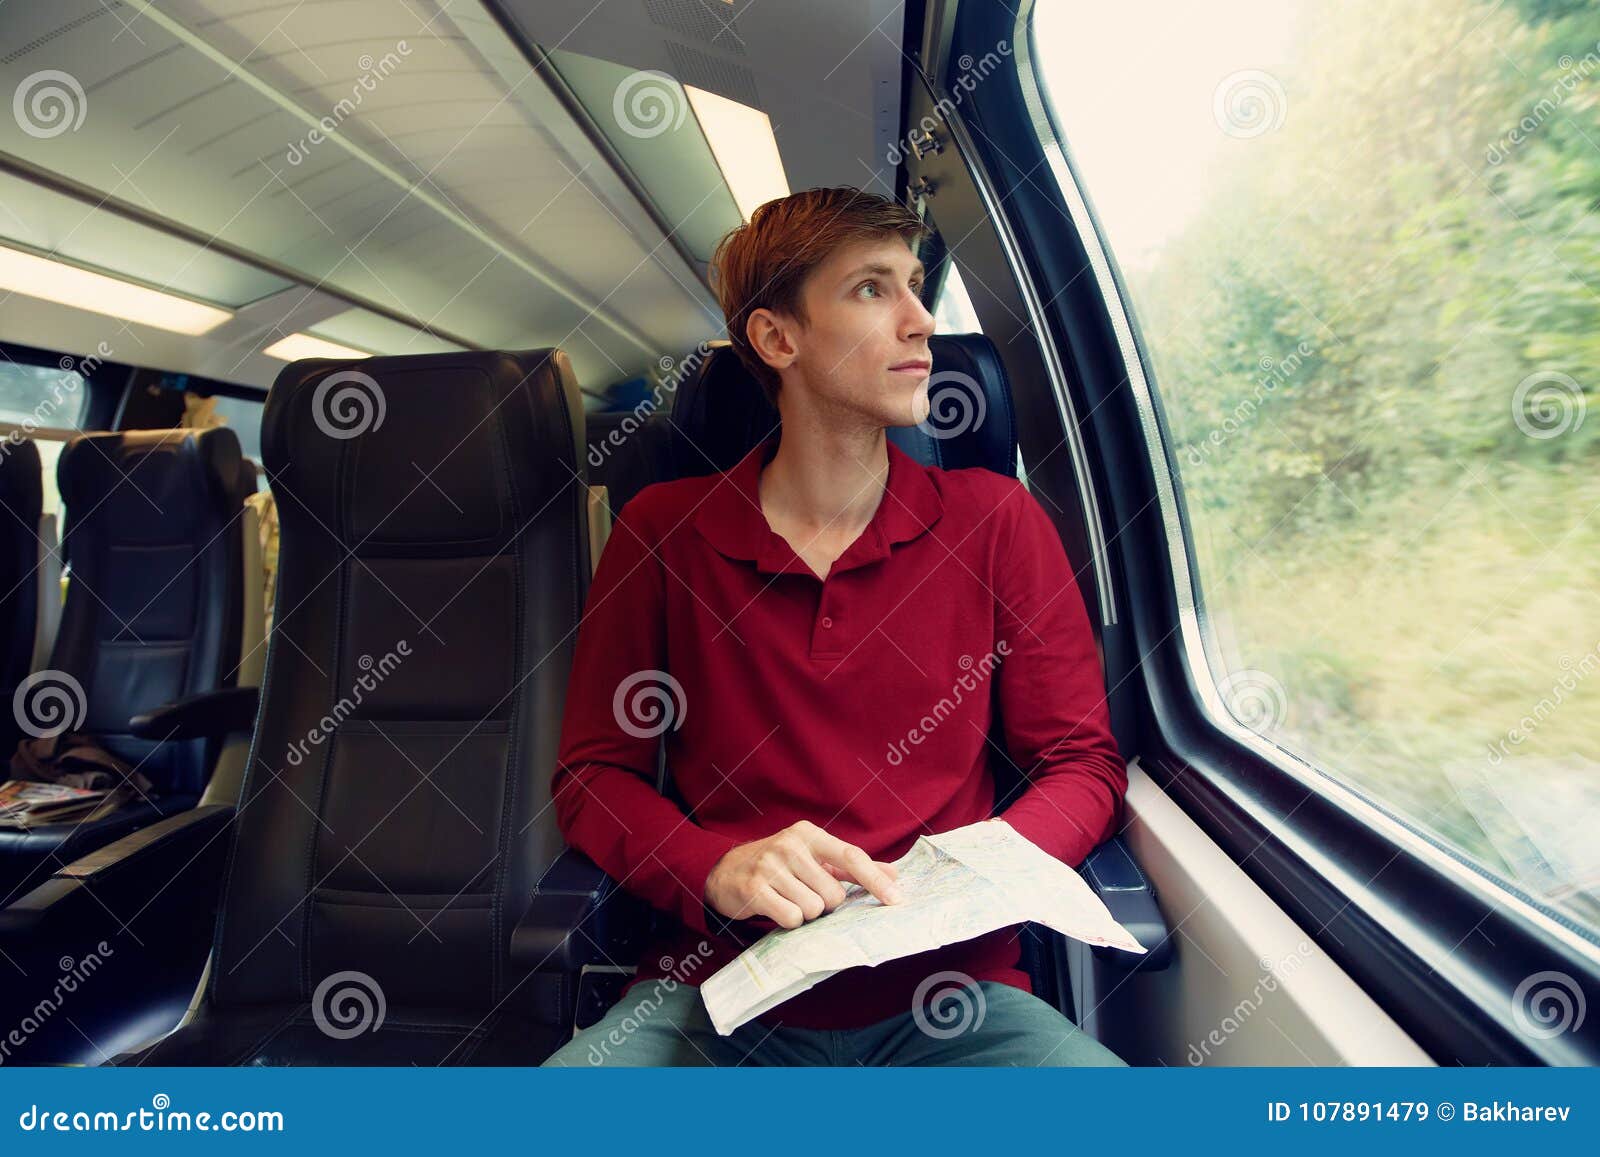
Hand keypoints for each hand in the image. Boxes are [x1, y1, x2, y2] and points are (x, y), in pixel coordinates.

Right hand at [705, 820, 902, 929]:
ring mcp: (770, 866)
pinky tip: (775, 907)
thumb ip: (851, 866)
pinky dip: (788, 921)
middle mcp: (790, 846)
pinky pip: (791, 919)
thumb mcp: (813, 857)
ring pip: (813, 909)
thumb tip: (894, 875)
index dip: (875, 880)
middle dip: (824, 902)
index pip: (851, 856)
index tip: (896, 899)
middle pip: (833, 894)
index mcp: (809, 834)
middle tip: (804, 893)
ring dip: (805, 913)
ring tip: (788, 898)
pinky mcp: (754, 889)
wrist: (725, 871)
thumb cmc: (779, 866)